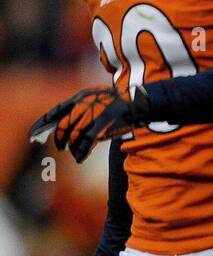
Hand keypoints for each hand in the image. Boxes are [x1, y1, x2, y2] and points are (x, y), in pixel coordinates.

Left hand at [29, 86, 149, 162]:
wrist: (138, 101)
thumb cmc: (118, 104)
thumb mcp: (96, 100)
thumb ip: (82, 110)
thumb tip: (67, 126)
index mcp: (79, 98)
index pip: (55, 112)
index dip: (42, 124)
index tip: (32, 134)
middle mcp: (84, 105)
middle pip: (64, 125)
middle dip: (59, 138)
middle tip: (60, 147)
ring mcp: (94, 114)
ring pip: (75, 134)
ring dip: (72, 147)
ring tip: (73, 153)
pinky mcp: (104, 124)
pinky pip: (88, 141)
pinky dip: (82, 151)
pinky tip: (79, 158)